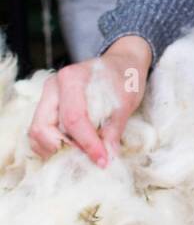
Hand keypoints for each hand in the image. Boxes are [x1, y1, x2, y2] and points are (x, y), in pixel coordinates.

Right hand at [27, 36, 152, 165]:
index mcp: (72, 78)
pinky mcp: (46, 108)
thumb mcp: (126, 102)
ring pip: (36, 132)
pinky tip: (72, 149)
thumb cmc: (124, 79)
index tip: (102, 160)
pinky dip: (51, 146)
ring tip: (81, 154)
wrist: (122, 64)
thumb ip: (114, 130)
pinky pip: (38, 133)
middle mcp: (53, 87)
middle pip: (43, 127)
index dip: (86, 143)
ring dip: (55, 150)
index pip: (73, 118)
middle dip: (64, 148)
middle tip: (88, 158)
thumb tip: (108, 158)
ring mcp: (46, 97)